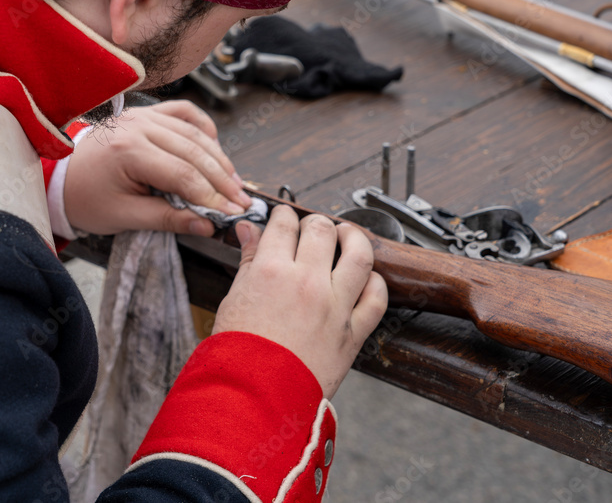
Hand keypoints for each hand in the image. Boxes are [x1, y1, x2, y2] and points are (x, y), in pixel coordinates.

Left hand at [63, 100, 251, 235]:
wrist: (60, 179)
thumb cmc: (87, 199)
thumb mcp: (125, 216)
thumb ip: (167, 218)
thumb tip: (207, 225)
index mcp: (128, 151)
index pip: (183, 175)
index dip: (211, 196)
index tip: (231, 214)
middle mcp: (137, 125)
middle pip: (194, 151)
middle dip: (222, 180)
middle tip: (240, 202)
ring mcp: (142, 115)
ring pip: (194, 132)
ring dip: (218, 157)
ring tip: (233, 183)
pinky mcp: (145, 112)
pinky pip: (183, 113)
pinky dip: (203, 129)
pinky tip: (214, 149)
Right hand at [212, 206, 387, 398]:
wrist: (254, 396)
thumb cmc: (239, 353)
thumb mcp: (235, 298)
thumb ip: (248, 260)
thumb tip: (248, 231)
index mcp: (272, 270)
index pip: (284, 224)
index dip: (283, 216)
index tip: (283, 220)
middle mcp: (307, 282)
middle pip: (321, 230)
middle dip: (314, 224)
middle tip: (309, 230)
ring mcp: (334, 305)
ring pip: (358, 254)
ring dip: (353, 237)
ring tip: (346, 236)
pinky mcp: (353, 331)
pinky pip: (376, 297)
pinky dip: (375, 282)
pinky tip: (366, 277)